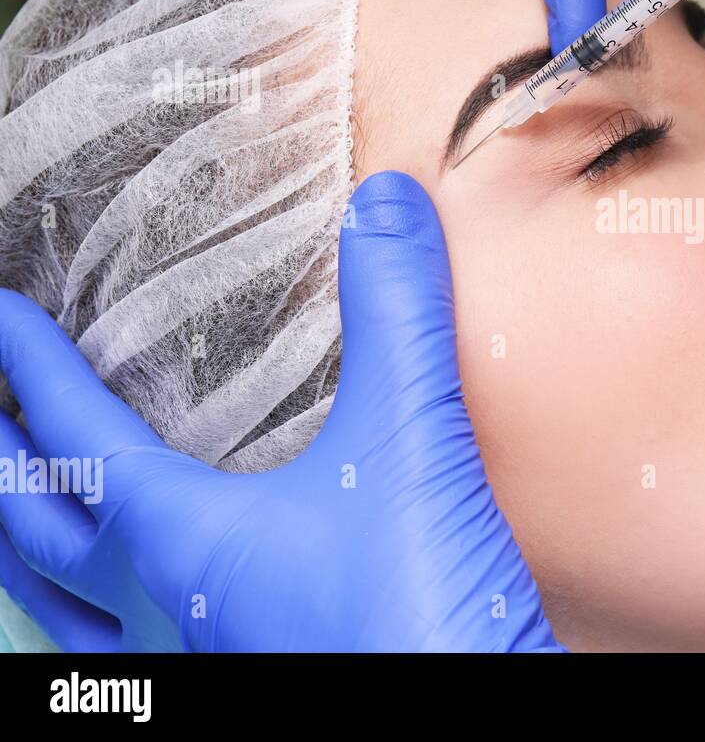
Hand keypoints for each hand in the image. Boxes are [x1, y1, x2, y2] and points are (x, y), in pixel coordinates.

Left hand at [0, 171, 561, 651]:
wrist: (470, 725)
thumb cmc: (419, 612)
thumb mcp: (413, 448)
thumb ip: (397, 318)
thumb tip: (387, 202)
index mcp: (179, 541)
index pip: (75, 438)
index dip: (28, 368)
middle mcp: (164, 612)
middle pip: (35, 535)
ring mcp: (196, 669)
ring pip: (64, 615)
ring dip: (26, 553)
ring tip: (13, 519)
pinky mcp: (243, 689)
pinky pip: (127, 657)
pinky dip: (97, 618)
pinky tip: (137, 616)